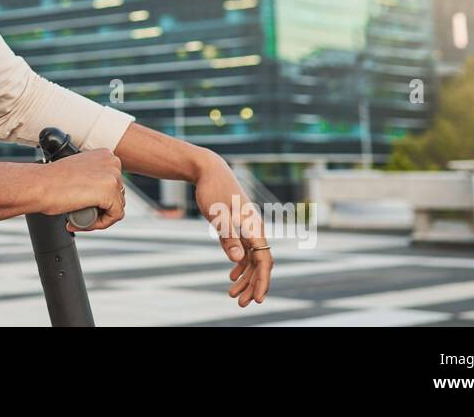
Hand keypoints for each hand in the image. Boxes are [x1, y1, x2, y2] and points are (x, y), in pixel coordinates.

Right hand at [37, 148, 125, 232]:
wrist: (39, 185)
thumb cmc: (50, 180)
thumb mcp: (77, 171)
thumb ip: (92, 175)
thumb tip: (97, 188)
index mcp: (105, 154)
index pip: (112, 182)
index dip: (99, 198)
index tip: (82, 204)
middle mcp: (112, 161)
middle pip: (117, 195)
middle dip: (100, 208)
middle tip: (80, 214)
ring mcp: (113, 176)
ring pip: (116, 207)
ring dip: (99, 217)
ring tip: (79, 218)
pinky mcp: (111, 192)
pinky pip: (115, 216)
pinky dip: (101, 224)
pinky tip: (83, 222)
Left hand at [194, 156, 272, 306]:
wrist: (209, 170)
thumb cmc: (213, 190)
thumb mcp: (217, 214)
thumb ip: (228, 237)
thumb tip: (237, 259)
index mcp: (253, 228)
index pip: (264, 260)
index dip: (262, 281)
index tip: (258, 299)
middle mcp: (254, 230)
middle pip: (258, 264)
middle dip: (252, 285)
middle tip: (240, 304)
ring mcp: (246, 228)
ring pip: (251, 259)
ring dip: (245, 278)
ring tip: (233, 296)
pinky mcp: (237, 226)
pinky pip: (243, 251)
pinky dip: (239, 265)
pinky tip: (232, 276)